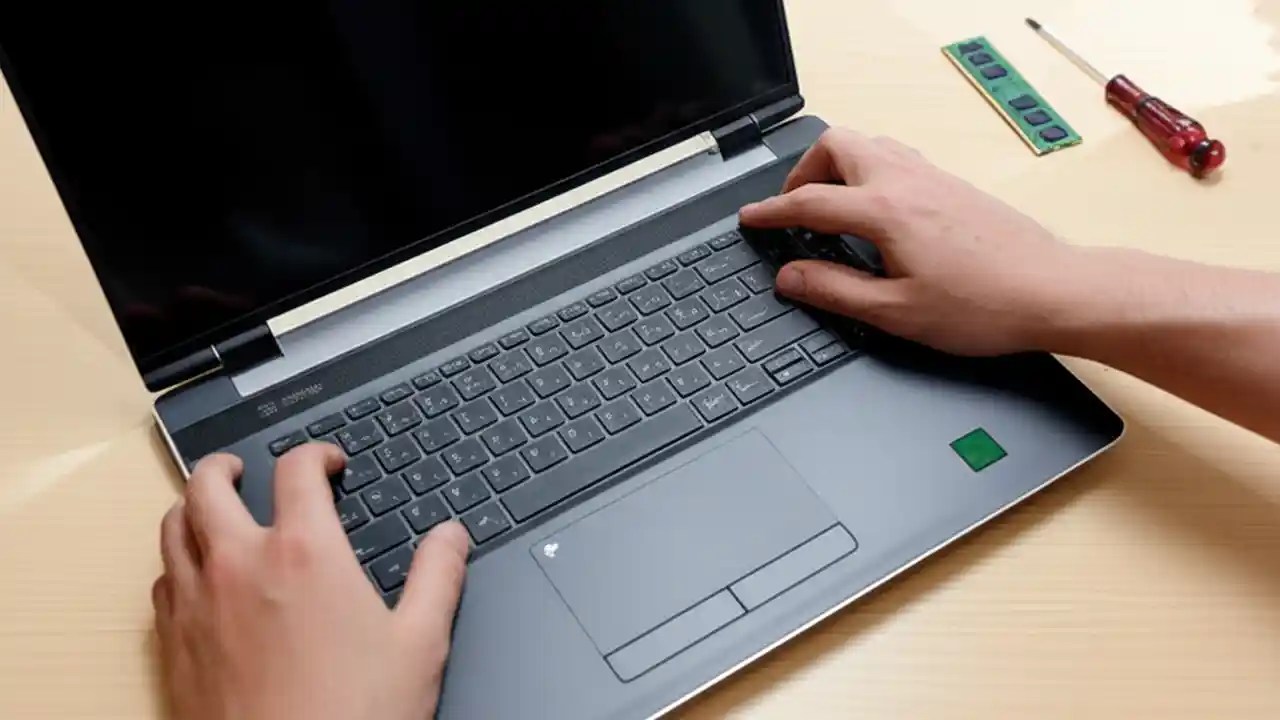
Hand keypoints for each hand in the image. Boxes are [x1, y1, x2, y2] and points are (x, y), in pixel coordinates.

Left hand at [153, 444, 469, 719]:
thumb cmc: (354, 716)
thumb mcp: (420, 642)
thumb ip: (438, 576)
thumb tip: (451, 536)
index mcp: (304, 552)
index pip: (296, 469)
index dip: (315, 453)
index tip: (328, 461)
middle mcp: (239, 566)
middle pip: (208, 484)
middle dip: (226, 465)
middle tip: (244, 468)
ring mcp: (196, 604)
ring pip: (171, 528)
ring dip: (193, 509)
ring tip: (214, 512)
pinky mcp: (172, 645)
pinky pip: (160, 583)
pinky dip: (177, 565)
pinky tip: (199, 580)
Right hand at [739, 128, 1084, 355]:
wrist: (1055, 291)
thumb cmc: (984, 307)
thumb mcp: (896, 312)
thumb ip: (834, 291)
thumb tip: (789, 277)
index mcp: (886, 211)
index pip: (810, 202)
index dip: (771, 212)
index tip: (750, 220)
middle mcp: (907, 182)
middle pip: (837, 146)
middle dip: (803, 172)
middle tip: (790, 209)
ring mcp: (934, 177)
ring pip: (869, 144)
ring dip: (837, 166)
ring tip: (827, 207)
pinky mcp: (953, 184)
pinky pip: (896, 157)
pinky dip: (868, 170)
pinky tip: (873, 210)